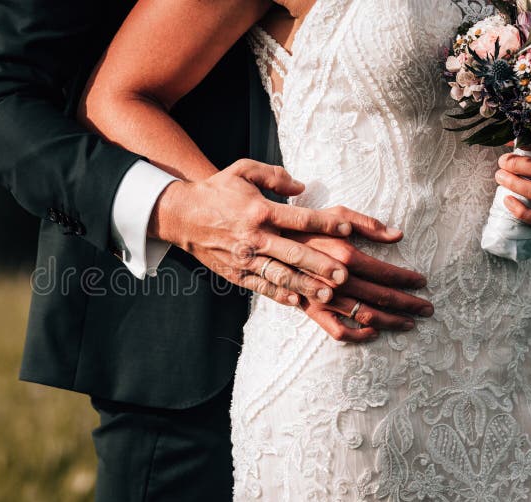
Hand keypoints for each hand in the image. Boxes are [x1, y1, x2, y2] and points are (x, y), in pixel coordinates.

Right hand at [149, 159, 411, 309]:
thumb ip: (274, 176)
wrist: (181, 214)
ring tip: (327, 295)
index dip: (326, 224)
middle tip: (345, 274)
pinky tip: (298, 302)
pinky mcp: (235, 273)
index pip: (300, 218)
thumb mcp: (243, 170)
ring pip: (280, 275)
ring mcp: (244, 258)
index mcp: (260, 211)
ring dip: (305, 286)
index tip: (349, 229)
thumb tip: (302, 187)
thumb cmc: (216, 190)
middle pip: (294, 253)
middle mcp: (254, 237)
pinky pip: (261, 287)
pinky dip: (279, 295)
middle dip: (320, 265)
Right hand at [289, 225, 432, 342]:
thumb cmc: (305, 225)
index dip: (407, 279)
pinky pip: (338, 331)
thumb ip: (367, 224)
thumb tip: (398, 235)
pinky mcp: (311, 310)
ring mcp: (324, 298)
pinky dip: (359, 335)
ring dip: (391, 321)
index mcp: (345, 255)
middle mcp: (337, 279)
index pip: (386, 272)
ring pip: (366, 316)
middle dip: (408, 304)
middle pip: (381, 296)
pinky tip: (374, 332)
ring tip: (410, 323)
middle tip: (427, 308)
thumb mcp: (335, 214)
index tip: (423, 282)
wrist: (268, 243)